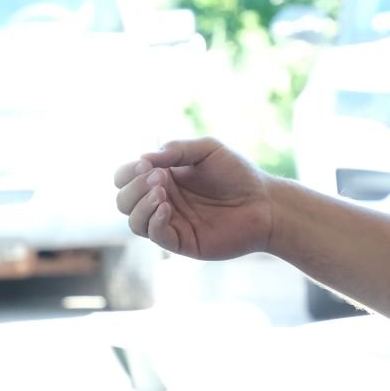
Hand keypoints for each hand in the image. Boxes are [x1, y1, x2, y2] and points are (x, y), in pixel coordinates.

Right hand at [113, 137, 273, 259]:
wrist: (266, 202)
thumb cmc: (239, 174)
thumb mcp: (208, 149)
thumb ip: (176, 149)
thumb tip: (142, 159)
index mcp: (165, 178)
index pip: (126, 178)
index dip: (128, 172)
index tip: (147, 164)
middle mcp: (163, 201)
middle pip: (124, 201)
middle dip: (133, 188)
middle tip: (159, 177)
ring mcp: (172, 222)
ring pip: (134, 221)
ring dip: (139, 205)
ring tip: (161, 192)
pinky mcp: (182, 241)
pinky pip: (156, 236)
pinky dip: (154, 221)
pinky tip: (166, 207)